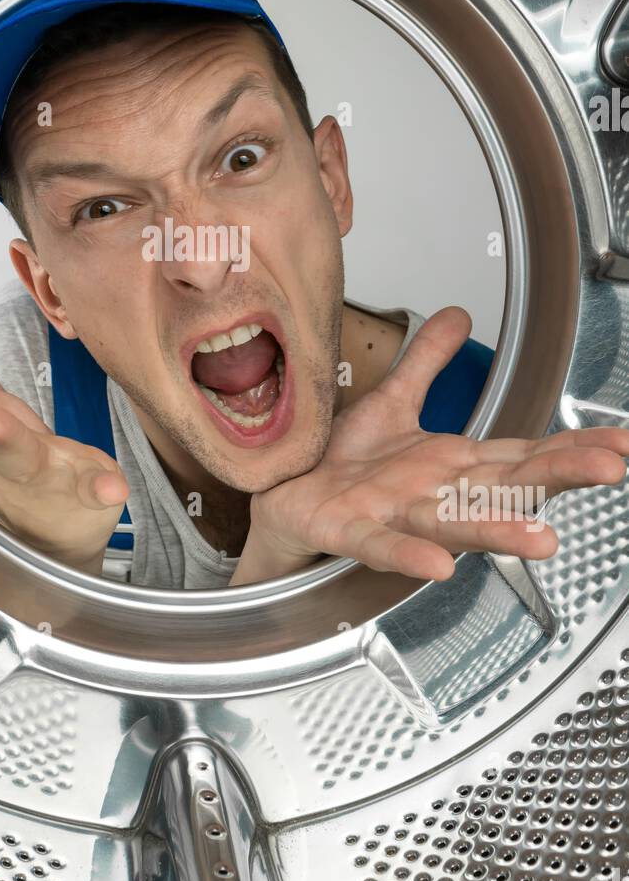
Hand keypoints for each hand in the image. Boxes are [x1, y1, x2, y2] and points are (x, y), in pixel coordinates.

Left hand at [234, 307, 628, 585]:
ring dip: (500, 530)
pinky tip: (438, 566)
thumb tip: (458, 314)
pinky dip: (411, 555)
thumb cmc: (344, 467)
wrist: (284, 499)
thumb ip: (427, 363)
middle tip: (611, 468)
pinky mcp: (353, 531)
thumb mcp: (391, 404)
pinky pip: (384, 545)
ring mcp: (398, 516)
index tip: (622, 444)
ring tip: (544, 538)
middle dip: (559, 477)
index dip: (573, 447)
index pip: (524, 453)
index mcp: (454, 466)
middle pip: (506, 485)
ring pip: (456, 523)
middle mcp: (436, 495)